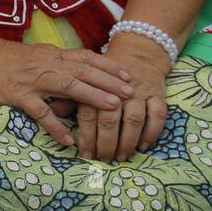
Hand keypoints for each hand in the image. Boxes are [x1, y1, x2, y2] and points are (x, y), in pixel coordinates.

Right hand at [0, 39, 133, 148]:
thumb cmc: (1, 58)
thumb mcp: (32, 55)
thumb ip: (53, 62)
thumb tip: (75, 70)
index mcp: (50, 54)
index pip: (85, 56)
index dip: (108, 65)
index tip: (127, 74)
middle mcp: (45, 64)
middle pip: (83, 70)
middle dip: (109, 80)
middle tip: (130, 91)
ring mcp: (32, 80)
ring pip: (68, 86)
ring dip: (92, 96)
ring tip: (111, 107)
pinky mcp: (18, 95)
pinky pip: (40, 112)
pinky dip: (55, 126)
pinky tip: (67, 140)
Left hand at [76, 33, 170, 161]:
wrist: (136, 51)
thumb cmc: (105, 71)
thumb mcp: (80, 78)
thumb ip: (66, 97)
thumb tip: (53, 113)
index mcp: (94, 84)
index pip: (88, 114)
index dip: (87, 136)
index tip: (86, 153)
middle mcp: (115, 88)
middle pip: (110, 118)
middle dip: (107, 142)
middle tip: (105, 159)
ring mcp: (138, 90)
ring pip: (134, 117)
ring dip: (129, 139)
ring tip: (123, 155)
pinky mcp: (157, 92)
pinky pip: (159, 113)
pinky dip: (153, 130)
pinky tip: (145, 144)